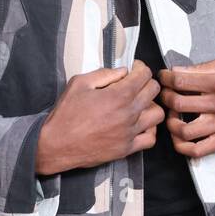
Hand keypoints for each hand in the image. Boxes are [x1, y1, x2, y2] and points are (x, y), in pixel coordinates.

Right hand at [35, 60, 162, 174]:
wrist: (56, 145)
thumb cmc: (66, 114)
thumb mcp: (79, 83)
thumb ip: (104, 74)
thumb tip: (123, 71)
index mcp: (119, 95)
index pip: (144, 75)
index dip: (140, 67)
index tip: (134, 68)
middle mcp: (129, 113)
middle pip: (154, 91)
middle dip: (146, 82)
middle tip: (135, 83)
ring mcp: (130, 132)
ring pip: (158, 114)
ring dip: (151, 105)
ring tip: (139, 104)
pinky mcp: (127, 148)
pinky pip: (151, 138)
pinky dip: (149, 129)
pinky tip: (139, 124)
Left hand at [157, 54, 214, 159]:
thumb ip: (205, 66)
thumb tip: (178, 70)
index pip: (180, 80)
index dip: (165, 78)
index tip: (162, 77)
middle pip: (178, 103)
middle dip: (165, 97)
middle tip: (165, 95)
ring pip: (184, 131)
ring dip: (171, 123)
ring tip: (172, 116)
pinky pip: (199, 151)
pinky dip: (182, 147)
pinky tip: (179, 137)